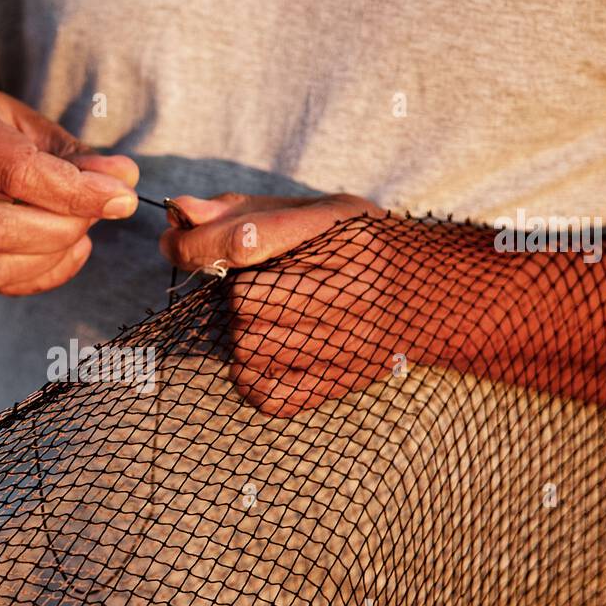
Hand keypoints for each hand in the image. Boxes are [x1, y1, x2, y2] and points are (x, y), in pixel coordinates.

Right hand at [0, 87, 138, 295]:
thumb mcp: (25, 121)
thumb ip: (73, 154)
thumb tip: (124, 178)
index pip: (19, 173)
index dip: (78, 192)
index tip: (123, 197)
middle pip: (3, 228)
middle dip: (67, 227)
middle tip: (101, 210)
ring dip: (56, 255)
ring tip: (82, 228)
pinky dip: (45, 274)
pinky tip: (68, 249)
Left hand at [159, 192, 438, 416]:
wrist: (429, 295)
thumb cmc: (353, 247)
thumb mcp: (308, 212)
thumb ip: (238, 212)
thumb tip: (176, 215)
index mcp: (340, 234)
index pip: (247, 241)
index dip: (197, 245)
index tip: (175, 243)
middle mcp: (350, 291)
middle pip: (244, 302)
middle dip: (232, 294)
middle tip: (250, 288)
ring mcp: (348, 344)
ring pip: (248, 348)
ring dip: (240, 335)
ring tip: (264, 321)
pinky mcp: (339, 384)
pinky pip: (264, 393)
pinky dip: (250, 376)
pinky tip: (267, 355)